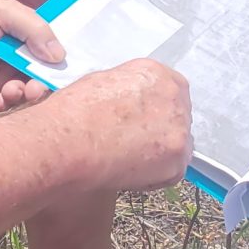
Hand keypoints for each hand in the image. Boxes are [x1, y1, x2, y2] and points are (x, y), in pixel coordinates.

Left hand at [0, 0, 61, 112]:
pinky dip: (9, 105)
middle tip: (40, 85)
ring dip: (28, 96)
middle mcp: (21, 61)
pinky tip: (2, 97)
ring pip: (28, 95)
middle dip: (47, 84)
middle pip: (45, 78)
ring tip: (17, 89)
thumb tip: (59, 55)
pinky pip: (7, 107)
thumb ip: (33, 29)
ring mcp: (6, 80)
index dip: (64, 62)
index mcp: (28, 39)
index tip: (70, 70)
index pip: (54, 53)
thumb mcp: (4, 12)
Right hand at [47, 59, 190, 190]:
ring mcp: (180, 128)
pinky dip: (155, 176)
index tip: (145, 120)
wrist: (68, 142)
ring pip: (178, 143)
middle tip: (135, 142)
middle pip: (177, 115)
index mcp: (155, 73)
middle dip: (161, 129)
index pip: (170, 89)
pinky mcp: (177, 159)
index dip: (156, 108)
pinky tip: (129, 172)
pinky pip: (173, 171)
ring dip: (160, 152)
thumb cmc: (75, 113)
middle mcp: (173, 95)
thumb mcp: (104, 82)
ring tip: (128, 159)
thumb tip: (133, 103)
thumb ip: (130, 90)